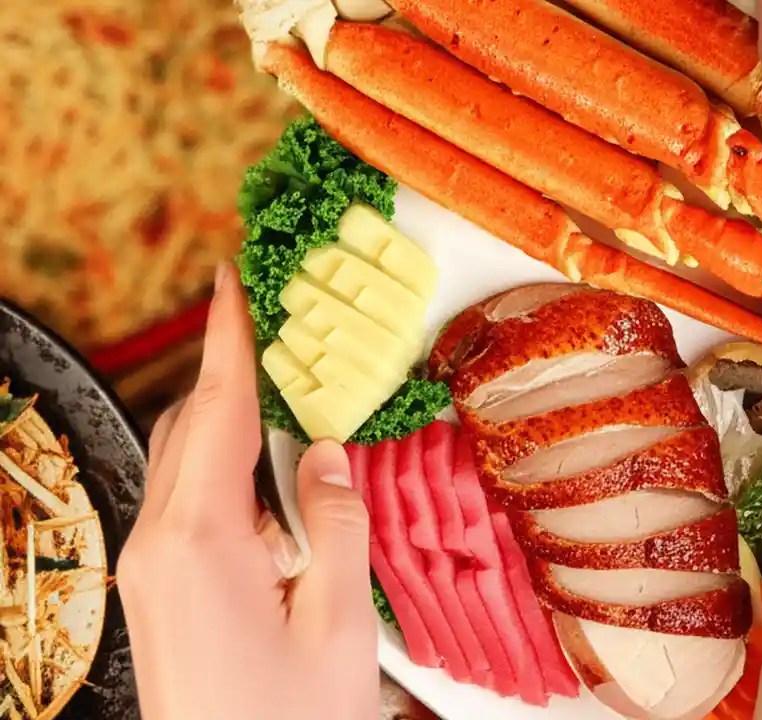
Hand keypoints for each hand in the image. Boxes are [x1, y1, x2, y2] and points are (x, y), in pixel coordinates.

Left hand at [117, 263, 377, 719]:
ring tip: (295, 415)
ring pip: (188, 467)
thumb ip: (333, 525)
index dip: (228, 338)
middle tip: (285, 340)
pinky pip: (190, 508)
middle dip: (235, 377)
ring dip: (235, 431)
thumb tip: (325, 455)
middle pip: (192, 428)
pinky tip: (281, 497)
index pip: (215, 412)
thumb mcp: (335, 623)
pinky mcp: (159, 593)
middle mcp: (158, 547)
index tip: (232, 279)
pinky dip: (231, 480)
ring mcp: (151, 572)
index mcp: (199, 543)